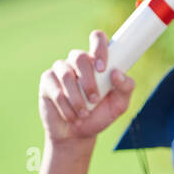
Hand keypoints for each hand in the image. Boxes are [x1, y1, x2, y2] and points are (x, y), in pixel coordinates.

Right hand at [38, 31, 134, 145]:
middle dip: (88, 81)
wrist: (77, 135)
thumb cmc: (99, 116)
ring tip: (83, 113)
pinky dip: (65, 106)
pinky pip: (55, 89)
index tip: (102, 68)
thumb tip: (116, 73)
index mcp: (96, 61)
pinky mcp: (47, 82)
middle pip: (80, 56)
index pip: (97, 38)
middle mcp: (77, 62)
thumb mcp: (118, 105)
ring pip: (66, 75)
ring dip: (77, 98)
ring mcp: (61, 70)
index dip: (99, 48)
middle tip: (94, 99)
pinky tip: (71, 116)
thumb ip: (125, 88)